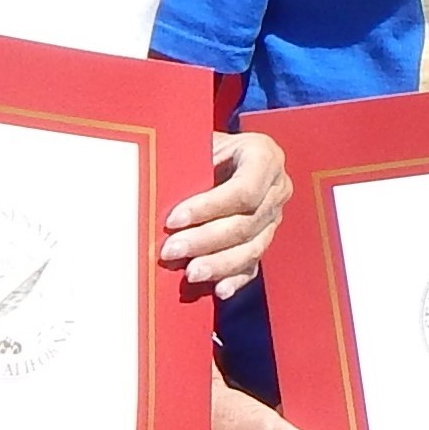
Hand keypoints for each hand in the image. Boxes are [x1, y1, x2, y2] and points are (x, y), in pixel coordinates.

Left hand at [162, 128, 288, 297]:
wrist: (219, 154)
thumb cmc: (201, 144)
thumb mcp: (196, 140)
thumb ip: (185, 158)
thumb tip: (152, 181)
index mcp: (263, 156)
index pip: (244, 190)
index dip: (209, 208)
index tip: (174, 219)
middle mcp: (276, 187)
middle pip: (247, 223)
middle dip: (206, 240)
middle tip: (171, 251)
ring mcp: (274, 215)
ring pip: (252, 247)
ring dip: (219, 264)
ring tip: (189, 274)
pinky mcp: (265, 237)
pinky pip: (254, 263)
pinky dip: (236, 278)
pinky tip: (219, 289)